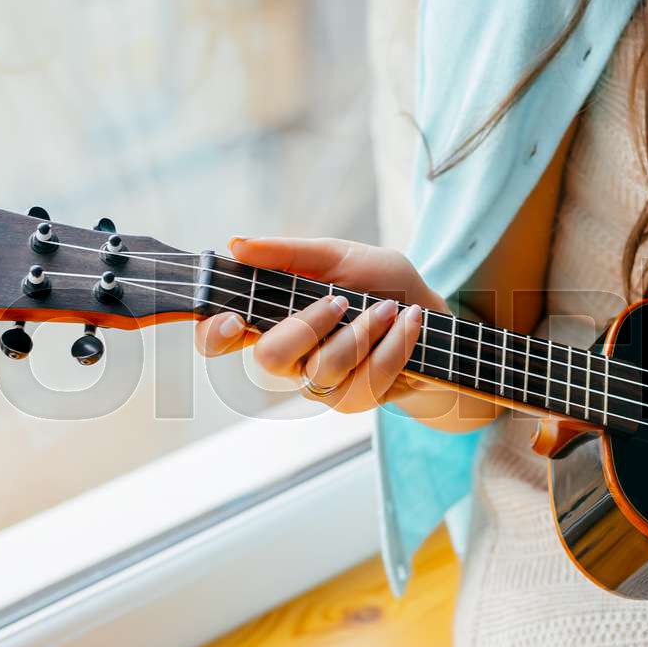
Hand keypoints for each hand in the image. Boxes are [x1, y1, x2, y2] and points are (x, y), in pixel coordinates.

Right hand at [193, 237, 448, 413]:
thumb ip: (289, 254)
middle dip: (308, 324)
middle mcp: (288, 357)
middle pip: (267, 359)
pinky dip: (394, 344)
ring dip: (363, 331)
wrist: (433, 321)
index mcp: (272, 319)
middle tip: (342, 301)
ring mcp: (319, 385)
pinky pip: (366, 378)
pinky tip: (409, 321)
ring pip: (323, 368)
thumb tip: (236, 244)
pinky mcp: (354, 401)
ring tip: (391, 308)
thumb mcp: (340, 256)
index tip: (234, 319)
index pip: (221, 337)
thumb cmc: (381, 286)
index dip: (214, 335)